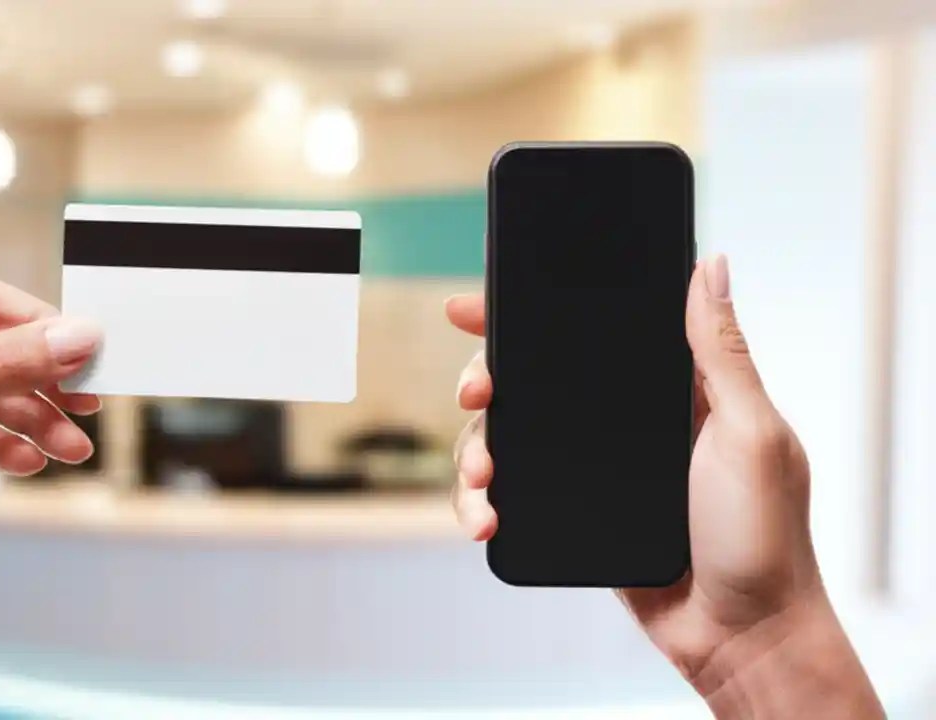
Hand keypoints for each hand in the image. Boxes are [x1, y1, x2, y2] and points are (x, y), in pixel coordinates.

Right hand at [446, 256, 882, 717]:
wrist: (740, 634)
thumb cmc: (765, 537)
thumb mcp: (752, 433)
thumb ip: (722, 353)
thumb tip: (710, 266)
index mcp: (664, 388)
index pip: (586, 331)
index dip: (527, 313)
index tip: (479, 306)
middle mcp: (619, 422)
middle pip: (527, 381)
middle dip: (484, 380)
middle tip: (475, 392)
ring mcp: (589, 469)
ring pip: (506, 439)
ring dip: (476, 449)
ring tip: (482, 475)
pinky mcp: (569, 514)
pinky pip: (510, 497)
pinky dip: (482, 504)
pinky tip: (485, 519)